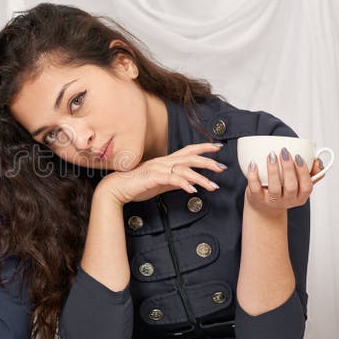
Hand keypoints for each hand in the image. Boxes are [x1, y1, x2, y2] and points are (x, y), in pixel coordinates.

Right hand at [97, 143, 225, 204]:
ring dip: (201, 178)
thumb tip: (186, 183)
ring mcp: (158, 169)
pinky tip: (193, 190)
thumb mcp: (158, 183)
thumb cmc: (134, 185)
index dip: (203, 147)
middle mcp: (163, 162)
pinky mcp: (153, 177)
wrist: (115, 189)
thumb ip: (171, 181)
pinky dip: (184, 184)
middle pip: (190, 158)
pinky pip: (172, 179)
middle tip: (223, 168)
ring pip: (185, 170)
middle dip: (208, 162)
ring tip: (213, 186)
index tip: (217, 147)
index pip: (188, 151)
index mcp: (165, 161)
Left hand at [245, 148, 323, 213]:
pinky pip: (255, 188)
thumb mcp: (299, 184)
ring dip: (273, 170)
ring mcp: (272, 201)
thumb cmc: (283, 189)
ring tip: (271, 155)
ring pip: (274, 187)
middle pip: (291, 186)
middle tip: (284, 152)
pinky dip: (253, 176)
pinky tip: (253, 164)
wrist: (263, 205)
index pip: (307, 186)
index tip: (298, 156)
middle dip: (288, 168)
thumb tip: (318, 161)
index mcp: (300, 197)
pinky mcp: (257, 200)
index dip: (304, 172)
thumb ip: (311, 173)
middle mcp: (288, 201)